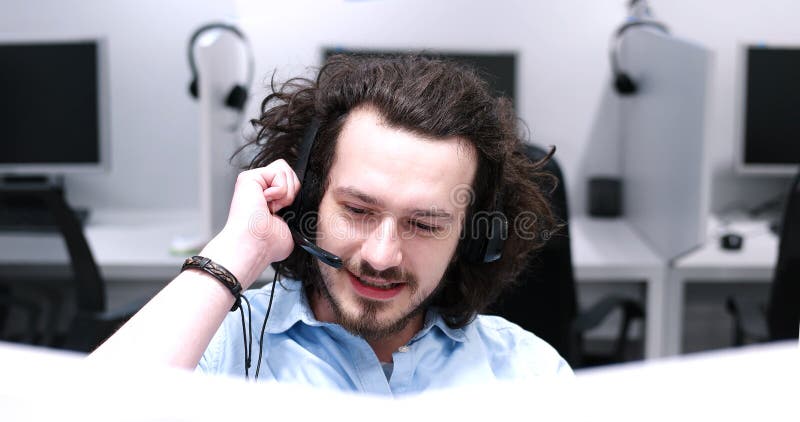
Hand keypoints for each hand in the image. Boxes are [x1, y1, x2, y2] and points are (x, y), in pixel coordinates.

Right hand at [200, 159, 300, 287]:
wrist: (256, 245)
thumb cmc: (268, 243)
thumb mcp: (290, 224)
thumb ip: (295, 209)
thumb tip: (304, 207)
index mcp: (267, 199)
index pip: (289, 181)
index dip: (294, 194)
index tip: (285, 212)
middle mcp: (258, 188)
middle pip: (289, 172)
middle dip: (292, 192)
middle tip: (278, 210)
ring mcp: (253, 181)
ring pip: (285, 170)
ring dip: (286, 193)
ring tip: (272, 208)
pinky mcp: (249, 177)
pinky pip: (279, 173)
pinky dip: (279, 191)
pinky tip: (266, 204)